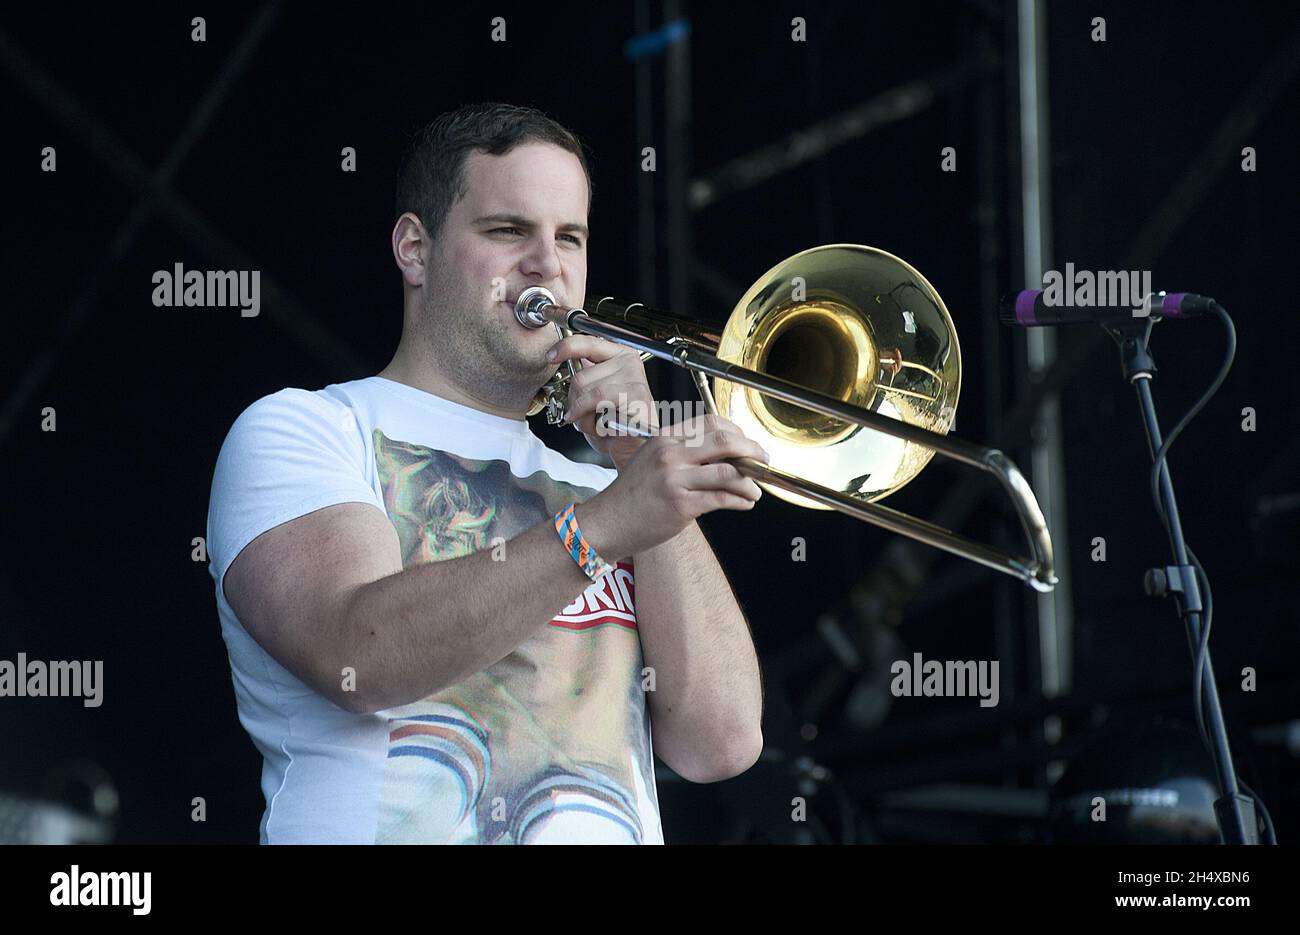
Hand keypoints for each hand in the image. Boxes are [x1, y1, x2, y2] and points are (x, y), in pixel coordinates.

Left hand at [547, 334, 657, 469]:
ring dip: (582, 411)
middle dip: (574, 400)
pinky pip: (597, 398)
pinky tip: (597, 425)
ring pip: (586, 388)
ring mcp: (634, 376)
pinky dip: (589, 414)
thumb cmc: (615, 424)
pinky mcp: (636, 393)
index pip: (587, 342)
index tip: (550, 356)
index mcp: (619, 355)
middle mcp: (629, 362)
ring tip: (594, 421)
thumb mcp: (593, 396)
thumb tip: (567, 363)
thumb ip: (584, 377)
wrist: (633, 447)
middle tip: (583, 414)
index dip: (566, 347)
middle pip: (580, 374)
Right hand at [575, 415, 770, 560]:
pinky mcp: (680, 504)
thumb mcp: (651, 460)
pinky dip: (740, 500)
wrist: (608, 522)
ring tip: (754, 490)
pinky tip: (745, 503)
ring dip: (749, 482)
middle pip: (724, 441)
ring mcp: (675, 479)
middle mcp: (670, 454)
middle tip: (763, 460)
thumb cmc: (631, 496)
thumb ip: (682, 452)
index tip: (747, 443)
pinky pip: (721, 498)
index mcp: (664, 438)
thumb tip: (722, 454)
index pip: (711, 423)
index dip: (737, 432)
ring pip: (728, 472)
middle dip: (752, 450)